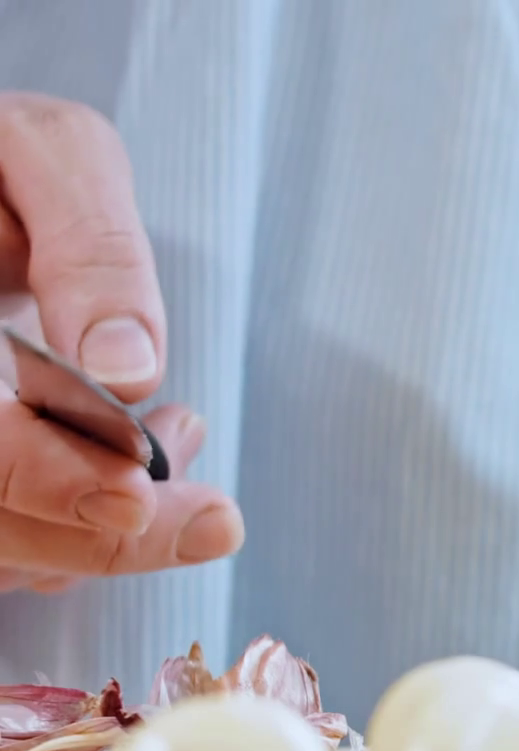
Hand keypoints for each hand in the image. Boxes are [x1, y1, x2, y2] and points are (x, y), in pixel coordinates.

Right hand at [0, 92, 242, 592]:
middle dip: (98, 536)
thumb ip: (90, 251)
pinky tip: (137, 471)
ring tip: (177, 445)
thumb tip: (128, 369)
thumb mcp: (49, 158)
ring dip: (98, 536)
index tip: (137, 495)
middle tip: (215, 519)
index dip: (41, 477)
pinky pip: (6, 540)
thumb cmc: (5, 160)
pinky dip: (77, 532)